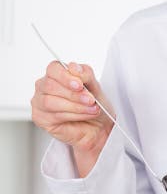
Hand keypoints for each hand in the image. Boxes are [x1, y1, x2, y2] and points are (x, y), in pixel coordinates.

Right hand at [31, 60, 114, 174]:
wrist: (99, 125)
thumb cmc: (94, 104)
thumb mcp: (95, 86)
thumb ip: (85, 74)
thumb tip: (73, 67)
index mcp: (56, 75)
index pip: (53, 68)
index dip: (66, 76)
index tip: (80, 85)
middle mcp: (44, 87)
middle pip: (50, 85)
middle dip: (74, 94)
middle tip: (90, 100)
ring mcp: (40, 103)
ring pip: (51, 102)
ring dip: (75, 106)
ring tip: (91, 108)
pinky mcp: (41, 118)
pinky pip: (54, 115)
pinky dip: (74, 115)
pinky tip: (84, 115)